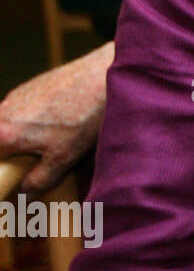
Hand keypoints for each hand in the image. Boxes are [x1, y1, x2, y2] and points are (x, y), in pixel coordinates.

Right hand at [0, 41, 113, 194]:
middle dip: (9, 156)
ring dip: (19, 139)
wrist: (105, 75)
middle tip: (27, 167)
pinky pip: (22, 110)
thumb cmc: (84, 117)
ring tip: (48, 146)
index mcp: (3, 134)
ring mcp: (16, 96)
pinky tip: (58, 125)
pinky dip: (31, 122)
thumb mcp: (63, 158)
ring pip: (8, 124)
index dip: (1, 171)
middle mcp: (3, 112)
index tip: (9, 178)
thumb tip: (25, 195)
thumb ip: (40, 180)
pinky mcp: (32, 86)